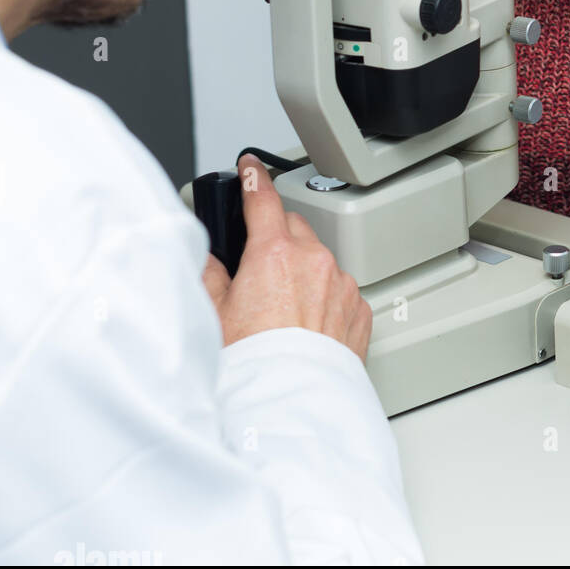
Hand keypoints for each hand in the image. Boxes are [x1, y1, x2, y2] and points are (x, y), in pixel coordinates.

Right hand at [200, 154, 372, 361]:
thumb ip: (210, 275)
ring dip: (303, 271)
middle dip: (276, 238)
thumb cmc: (253, 365)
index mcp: (274, 254)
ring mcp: (341, 284)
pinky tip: (306, 325)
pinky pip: (341, 290)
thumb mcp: (214, 315)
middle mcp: (314, 261)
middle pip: (293, 229)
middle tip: (257, 268)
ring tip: (282, 310)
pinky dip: (326, 298)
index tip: (252, 166)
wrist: (291, 403)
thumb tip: (210, 259)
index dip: (255, 178)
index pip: (263, 199)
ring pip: (320, 260)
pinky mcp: (359, 310)